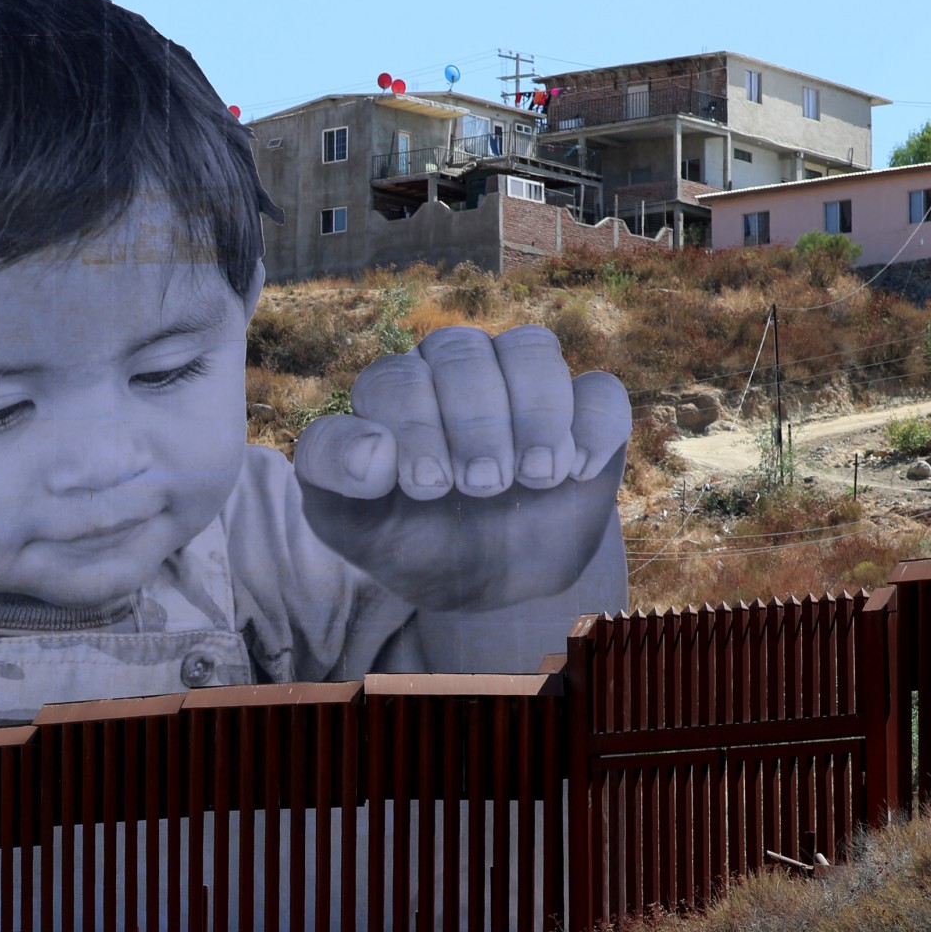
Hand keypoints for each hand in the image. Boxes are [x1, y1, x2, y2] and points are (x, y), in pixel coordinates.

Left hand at [293, 325, 628, 612]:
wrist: (481, 583)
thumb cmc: (406, 540)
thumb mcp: (349, 523)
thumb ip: (331, 476)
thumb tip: (372, 448)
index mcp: (394, 392)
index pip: (397, 378)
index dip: (414, 426)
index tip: (428, 489)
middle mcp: (455, 371)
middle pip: (462, 351)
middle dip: (474, 421)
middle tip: (482, 485)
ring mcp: (522, 384)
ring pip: (531, 348)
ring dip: (535, 413)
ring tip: (534, 477)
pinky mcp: (584, 412)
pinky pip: (600, 390)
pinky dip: (592, 425)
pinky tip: (576, 471)